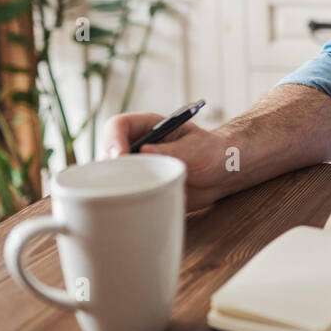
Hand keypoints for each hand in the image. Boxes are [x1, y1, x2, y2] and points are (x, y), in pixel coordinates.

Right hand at [102, 112, 227, 212]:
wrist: (222, 173)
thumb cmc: (211, 152)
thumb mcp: (195, 148)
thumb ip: (172, 151)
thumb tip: (143, 152)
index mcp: (148, 127)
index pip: (118, 125)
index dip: (113, 139)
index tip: (120, 157)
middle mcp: (137, 146)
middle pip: (108, 154)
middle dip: (111, 168)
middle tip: (127, 181)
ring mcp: (136, 168)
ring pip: (110, 177)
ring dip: (120, 187)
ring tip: (143, 193)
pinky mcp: (140, 188)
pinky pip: (124, 195)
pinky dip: (129, 202)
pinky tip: (146, 205)